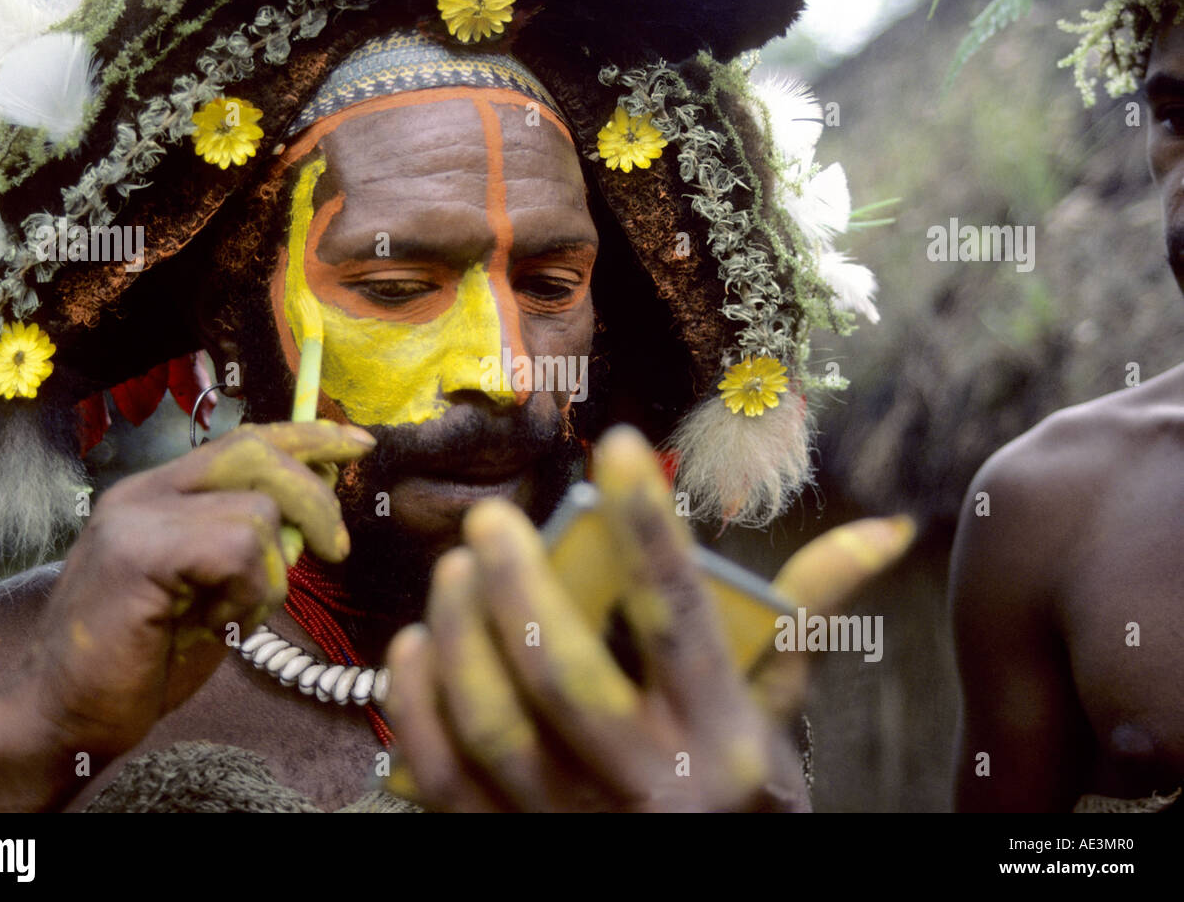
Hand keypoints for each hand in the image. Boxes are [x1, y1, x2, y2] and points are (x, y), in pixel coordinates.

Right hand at [13, 420, 372, 764]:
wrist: (64, 715)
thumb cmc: (144, 660)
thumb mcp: (218, 590)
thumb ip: (256, 546)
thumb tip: (315, 510)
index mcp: (161, 494)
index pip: (247, 441)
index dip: (309, 437)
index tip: (359, 444)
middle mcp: (144, 493)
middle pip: (256, 453)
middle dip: (315, 498)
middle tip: (337, 551)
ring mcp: (136, 517)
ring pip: (256, 512)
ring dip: (268, 577)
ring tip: (229, 618)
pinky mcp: (137, 552)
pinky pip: (237, 549)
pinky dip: (246, 594)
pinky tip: (213, 626)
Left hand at [383, 426, 907, 811]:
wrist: (696, 883)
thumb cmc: (738, 784)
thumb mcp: (774, 707)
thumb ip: (807, 614)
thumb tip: (884, 528)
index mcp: (722, 737)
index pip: (681, 618)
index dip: (647, 525)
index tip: (617, 443)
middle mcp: (649, 784)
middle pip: (564, 673)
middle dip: (518, 584)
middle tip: (490, 520)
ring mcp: (570, 821)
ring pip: (493, 720)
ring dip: (461, 634)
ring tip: (455, 571)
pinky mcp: (506, 838)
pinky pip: (443, 769)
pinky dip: (418, 702)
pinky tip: (417, 643)